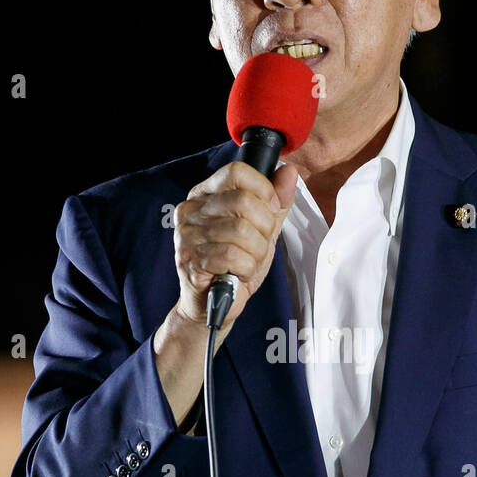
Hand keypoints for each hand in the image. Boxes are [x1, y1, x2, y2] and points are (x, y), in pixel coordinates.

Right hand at [171, 160, 297, 330]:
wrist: (212, 304)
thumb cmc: (234, 264)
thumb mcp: (261, 229)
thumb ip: (276, 202)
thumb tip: (289, 172)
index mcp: (206, 194)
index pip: (237, 172)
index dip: (264, 190)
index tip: (270, 211)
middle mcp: (191, 209)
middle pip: (244, 201)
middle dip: (264, 229)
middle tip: (258, 245)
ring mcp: (187, 235)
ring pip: (241, 231)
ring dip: (256, 254)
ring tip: (248, 262)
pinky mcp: (190, 261)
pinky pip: (233, 256)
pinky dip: (246, 269)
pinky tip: (238, 273)